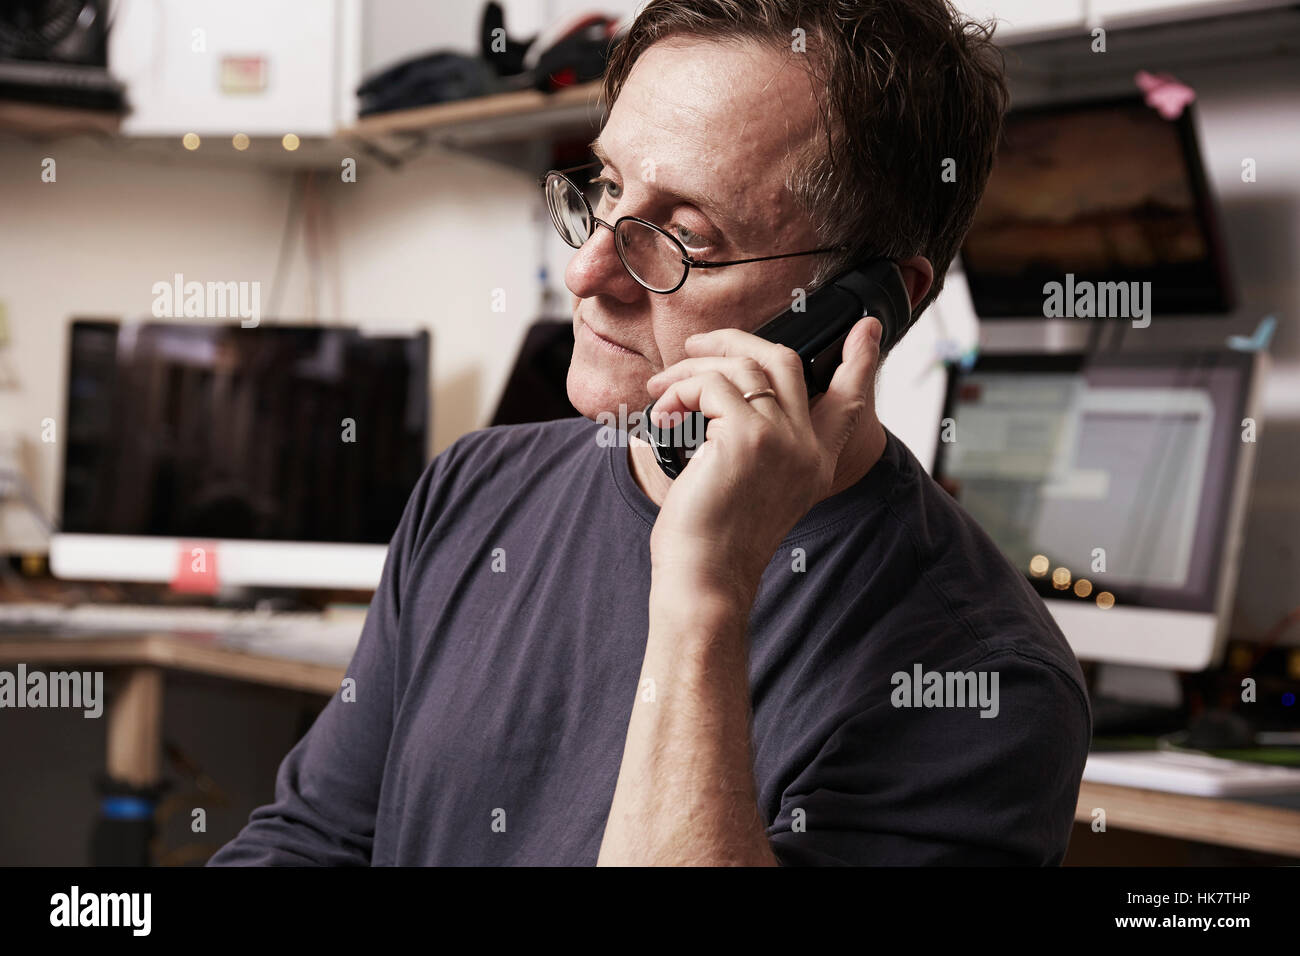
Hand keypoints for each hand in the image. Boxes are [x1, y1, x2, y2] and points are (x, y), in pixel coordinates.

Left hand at [644, 315, 883, 601]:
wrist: (706, 580)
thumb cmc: (713, 541)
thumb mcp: (749, 488)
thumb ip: (755, 444)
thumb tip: (719, 395)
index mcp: (815, 463)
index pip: (850, 400)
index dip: (861, 360)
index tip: (868, 328)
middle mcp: (807, 449)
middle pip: (785, 361)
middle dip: (737, 342)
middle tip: (697, 346)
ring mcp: (782, 440)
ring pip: (742, 367)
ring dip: (691, 370)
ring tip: (661, 391)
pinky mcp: (747, 437)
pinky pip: (710, 385)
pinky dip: (678, 391)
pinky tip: (662, 415)